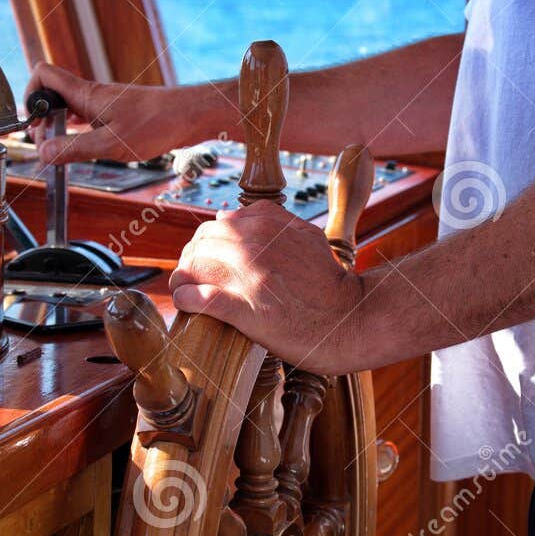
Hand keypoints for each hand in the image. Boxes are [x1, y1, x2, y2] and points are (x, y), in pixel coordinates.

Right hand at [22, 63, 218, 164]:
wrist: (190, 116)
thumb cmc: (158, 124)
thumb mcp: (112, 144)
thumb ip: (75, 149)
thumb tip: (43, 153)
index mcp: (86, 95)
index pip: (43, 75)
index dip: (30, 95)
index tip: (33, 123)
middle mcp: (92, 95)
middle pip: (51, 95)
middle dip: (42, 120)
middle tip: (48, 148)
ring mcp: (104, 103)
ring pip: (69, 107)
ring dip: (59, 128)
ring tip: (61, 152)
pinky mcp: (116, 113)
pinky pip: (86, 117)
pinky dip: (78, 131)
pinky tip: (84, 147)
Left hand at [169, 201, 371, 373]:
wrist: (349, 320)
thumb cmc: (330, 283)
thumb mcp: (306, 236)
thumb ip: (271, 220)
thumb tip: (228, 216)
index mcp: (265, 224)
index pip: (215, 225)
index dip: (208, 245)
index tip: (210, 261)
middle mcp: (252, 244)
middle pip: (199, 245)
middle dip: (193, 261)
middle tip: (196, 280)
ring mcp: (245, 275)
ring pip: (192, 267)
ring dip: (184, 280)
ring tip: (188, 293)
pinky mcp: (241, 308)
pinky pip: (196, 298)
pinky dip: (187, 300)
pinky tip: (189, 305)